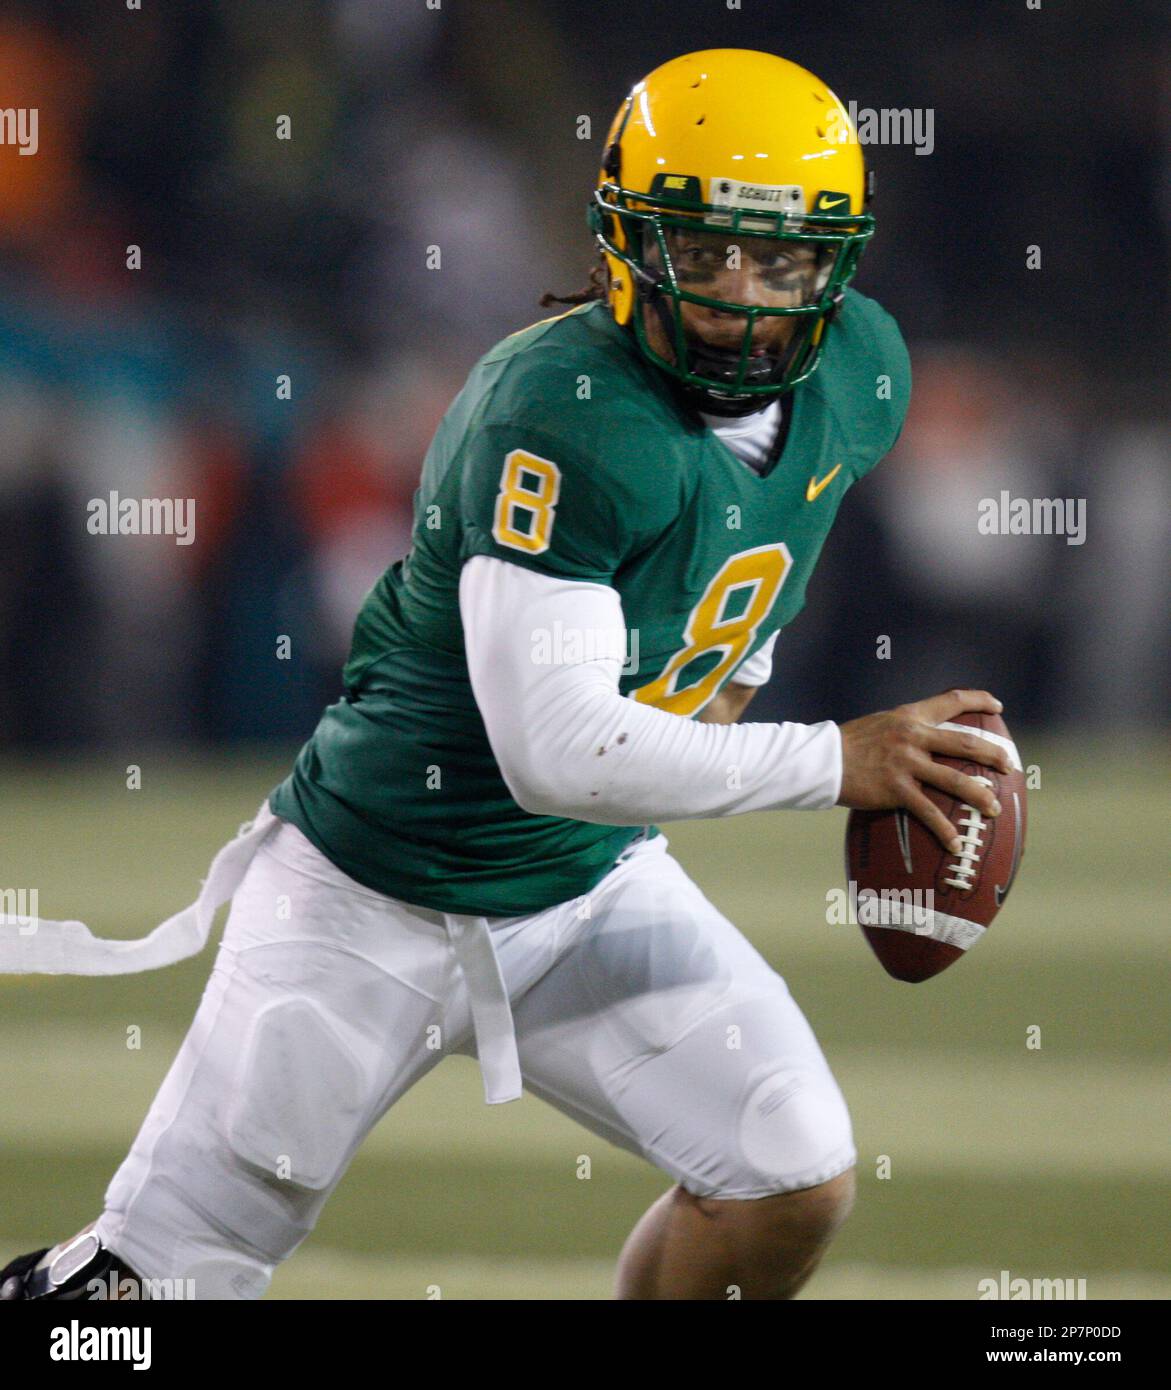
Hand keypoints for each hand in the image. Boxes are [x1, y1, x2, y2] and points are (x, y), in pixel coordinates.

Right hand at [836, 688, 1012, 852]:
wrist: (821, 760)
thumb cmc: (847, 744)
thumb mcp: (879, 724)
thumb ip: (903, 729)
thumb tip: (923, 740)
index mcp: (909, 716)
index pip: (951, 701)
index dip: (978, 701)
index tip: (997, 706)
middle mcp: (912, 736)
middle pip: (965, 744)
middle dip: (992, 755)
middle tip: (1008, 766)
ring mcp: (906, 763)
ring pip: (955, 780)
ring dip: (979, 795)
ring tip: (993, 808)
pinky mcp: (897, 789)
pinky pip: (929, 812)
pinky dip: (945, 830)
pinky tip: (955, 843)